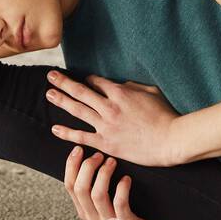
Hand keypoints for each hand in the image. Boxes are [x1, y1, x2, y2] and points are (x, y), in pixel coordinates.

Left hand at [45, 71, 182, 166]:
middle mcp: (109, 107)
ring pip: (77, 110)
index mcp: (120, 92)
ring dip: (61, 100)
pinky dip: (67, 132)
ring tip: (49, 94)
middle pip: (81, 91)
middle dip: (64, 82)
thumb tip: (120, 85)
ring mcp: (106, 125)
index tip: (84, 80)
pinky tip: (55, 128)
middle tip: (51, 76)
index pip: (97, 82)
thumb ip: (133, 86)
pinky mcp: (106, 143)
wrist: (170, 140)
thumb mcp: (151, 92)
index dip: (89, 79)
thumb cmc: (166, 115)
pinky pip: (82, 136)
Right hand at [62, 147, 177, 219]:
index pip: (70, 186)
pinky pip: (120, 203)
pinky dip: (122, 188)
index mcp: (85, 212)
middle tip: (100, 155)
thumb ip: (96, 191)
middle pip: (80, 189)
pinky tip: (127, 179)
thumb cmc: (130, 219)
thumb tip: (90, 160)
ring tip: (112, 162)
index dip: (71, 165)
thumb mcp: (107, 207)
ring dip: (103, 174)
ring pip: (97, 195)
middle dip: (88, 167)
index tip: (79, 150)